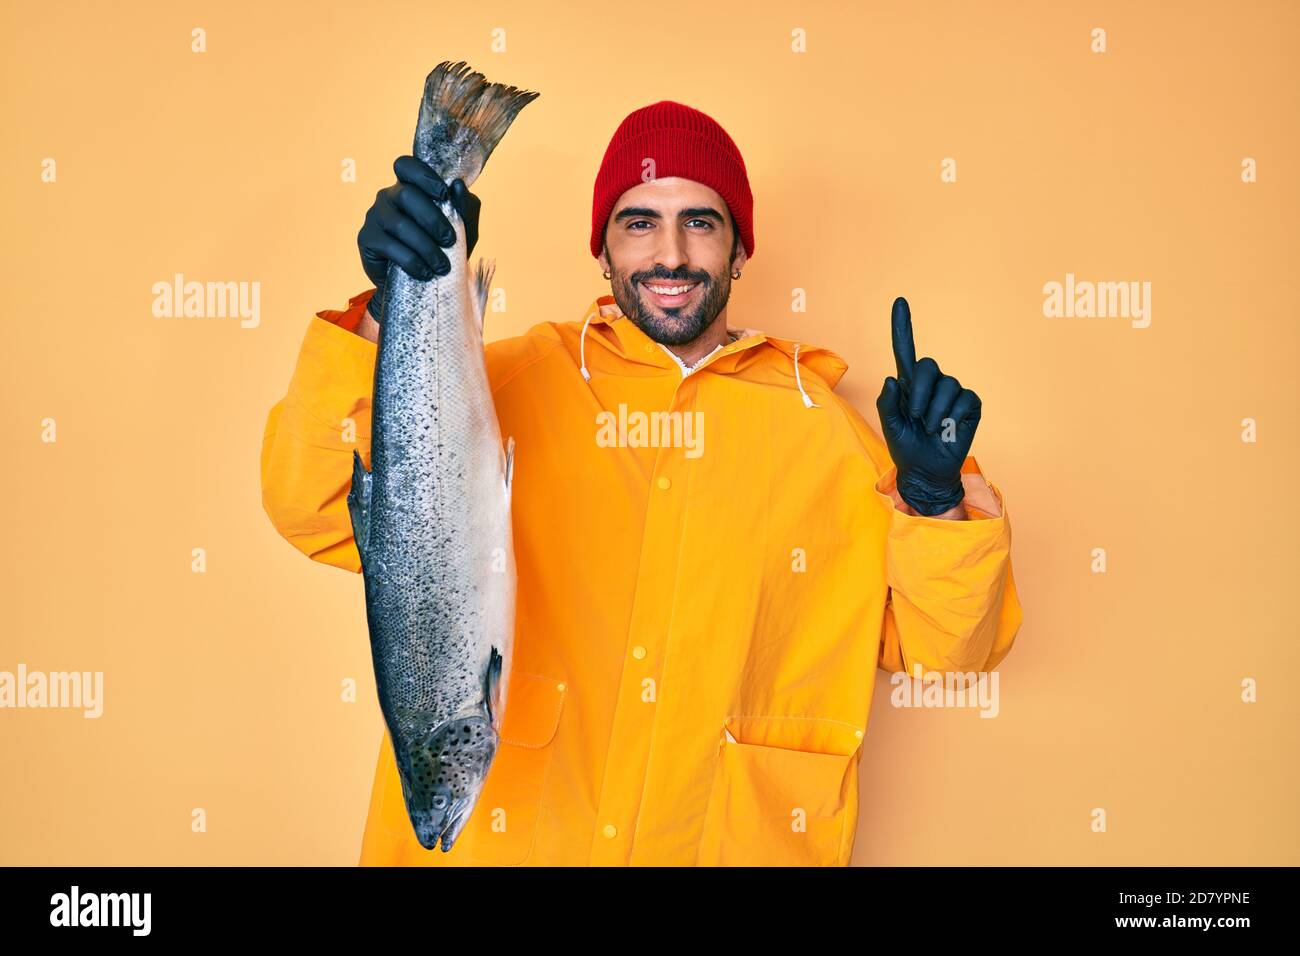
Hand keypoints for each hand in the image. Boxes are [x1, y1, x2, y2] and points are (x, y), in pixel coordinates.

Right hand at [357, 155, 480, 320]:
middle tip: (450, 241)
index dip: (424, 175)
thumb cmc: (443, 250)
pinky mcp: (366, 238)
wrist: (421, 285)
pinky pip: (389, 247)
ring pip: (400, 224)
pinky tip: (425, 273)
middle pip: (406, 194)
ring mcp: (375, 216)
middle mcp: (388, 196)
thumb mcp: (463, 229)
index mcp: (410, 187)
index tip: (444, 194)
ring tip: (442, 266)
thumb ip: (465, 207)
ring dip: (426, 247)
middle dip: (432, 219)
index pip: (406, 166)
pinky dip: (412, 261)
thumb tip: (458, 186)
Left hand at [875, 297, 981, 515]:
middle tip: (916, 417)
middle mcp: (931, 383)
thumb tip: (892, 379)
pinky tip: (948, 429)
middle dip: (920, 392)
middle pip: (928, 366)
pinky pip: (964, 400)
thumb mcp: (890, 426)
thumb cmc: (906, 446)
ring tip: (931, 429)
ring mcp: (953, 392)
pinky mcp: (970, 404)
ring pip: (947, 385)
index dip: (902, 326)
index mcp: (908, 384)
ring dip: (935, 412)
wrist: (926, 470)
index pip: (904, 350)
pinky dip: (953, 417)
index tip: (899, 301)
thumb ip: (887, 403)